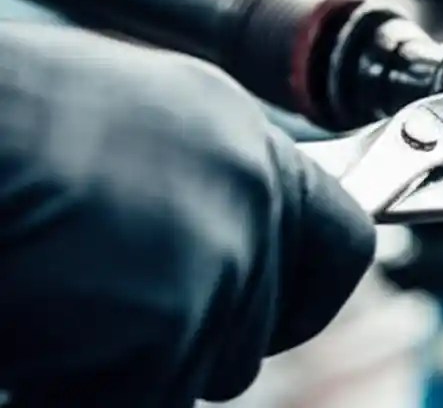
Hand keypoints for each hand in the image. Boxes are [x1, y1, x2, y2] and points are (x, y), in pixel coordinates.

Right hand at [0, 26, 373, 405]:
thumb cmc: (5, 129)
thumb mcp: (120, 130)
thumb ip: (187, 189)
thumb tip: (215, 257)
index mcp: (237, 133)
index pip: (342, 239)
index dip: (306, 296)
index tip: (276, 318)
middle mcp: (247, 189)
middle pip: (253, 329)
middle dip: (180, 346)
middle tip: (96, 311)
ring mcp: (216, 256)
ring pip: (196, 373)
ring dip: (123, 367)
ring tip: (50, 302)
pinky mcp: (168, 325)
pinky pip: (143, 398)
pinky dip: (79, 387)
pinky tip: (34, 338)